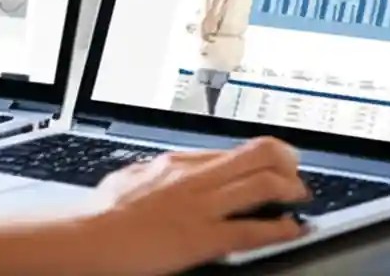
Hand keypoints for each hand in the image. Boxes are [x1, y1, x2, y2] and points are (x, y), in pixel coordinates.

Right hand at [86, 138, 307, 274]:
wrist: (90, 237)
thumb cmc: (102, 214)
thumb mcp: (129, 178)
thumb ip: (151, 173)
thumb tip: (157, 170)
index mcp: (176, 163)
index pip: (230, 151)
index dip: (259, 156)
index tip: (273, 163)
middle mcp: (194, 177)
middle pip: (256, 155)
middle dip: (286, 163)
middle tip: (297, 175)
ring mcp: (201, 206)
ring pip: (262, 184)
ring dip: (290, 191)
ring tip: (300, 198)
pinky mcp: (203, 237)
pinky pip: (251, 229)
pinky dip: (280, 229)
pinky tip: (292, 230)